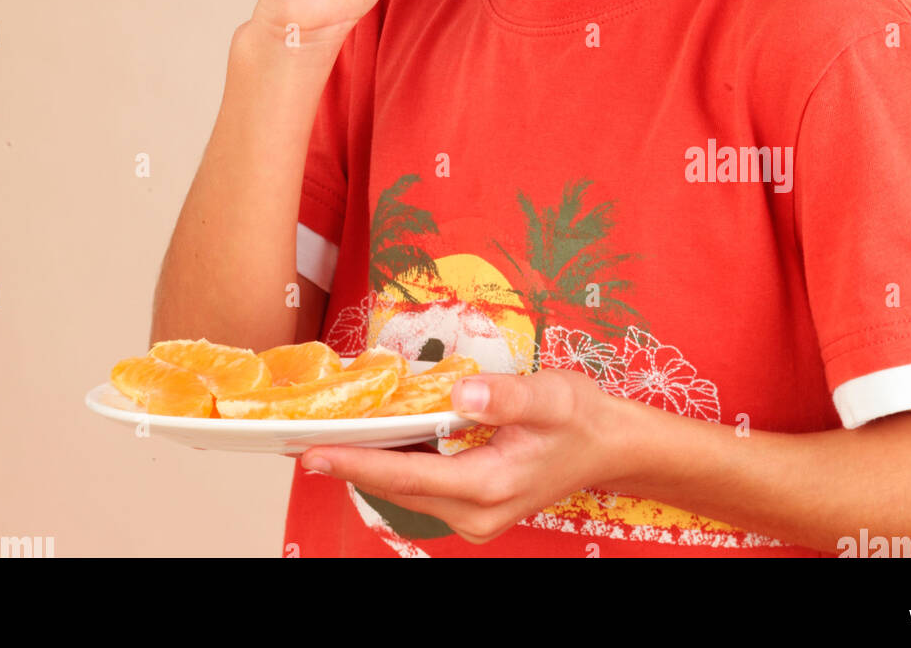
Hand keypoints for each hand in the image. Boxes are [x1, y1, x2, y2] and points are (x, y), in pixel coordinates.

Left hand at [299, 368, 626, 544]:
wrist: (610, 445)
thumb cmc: (580, 417)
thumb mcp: (550, 396)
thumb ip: (505, 396)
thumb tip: (461, 394)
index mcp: (487, 485)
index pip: (407, 476)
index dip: (357, 464)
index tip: (315, 454)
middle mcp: (474, 512)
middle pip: (398, 487)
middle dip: (351, 463)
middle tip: (301, 440)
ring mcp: (473, 515)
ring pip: (407, 489)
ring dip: (369, 465)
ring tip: (326, 439)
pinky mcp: (473, 506)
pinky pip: (423, 486)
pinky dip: (395, 465)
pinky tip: (376, 441)